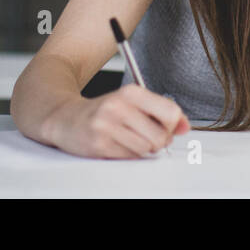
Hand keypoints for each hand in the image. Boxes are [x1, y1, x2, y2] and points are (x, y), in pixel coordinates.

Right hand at [44, 84, 189, 158]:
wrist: (64, 118)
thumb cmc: (103, 111)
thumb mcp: (133, 102)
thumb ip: (161, 111)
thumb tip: (185, 127)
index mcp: (131, 92)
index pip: (170, 111)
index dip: (173, 125)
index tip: (166, 127)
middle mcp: (119, 106)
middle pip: (160, 136)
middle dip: (158, 141)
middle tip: (146, 136)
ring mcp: (107, 126)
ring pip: (146, 149)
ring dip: (142, 149)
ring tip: (128, 139)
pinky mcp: (98, 144)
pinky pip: (129, 157)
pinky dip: (128, 155)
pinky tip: (116, 144)